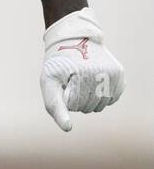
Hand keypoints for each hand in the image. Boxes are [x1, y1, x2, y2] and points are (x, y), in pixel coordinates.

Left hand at [39, 8, 124, 131]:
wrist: (74, 39)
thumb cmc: (58, 63)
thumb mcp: (49, 82)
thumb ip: (55, 107)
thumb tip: (68, 129)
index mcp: (81, 75)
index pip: (74, 106)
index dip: (65, 96)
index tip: (63, 83)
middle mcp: (100, 74)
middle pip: (88, 107)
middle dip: (77, 99)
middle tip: (71, 81)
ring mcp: (112, 73)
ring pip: (101, 105)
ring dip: (89, 99)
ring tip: (81, 81)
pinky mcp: (120, 74)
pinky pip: (112, 98)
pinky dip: (102, 95)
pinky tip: (94, 82)